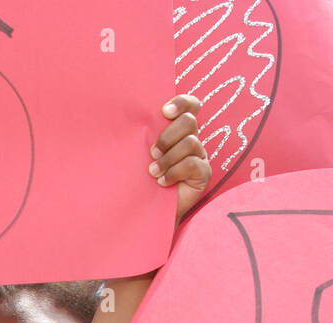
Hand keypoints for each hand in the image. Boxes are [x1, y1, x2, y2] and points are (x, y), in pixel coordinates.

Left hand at [151, 94, 210, 224]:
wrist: (147, 211)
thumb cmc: (142, 180)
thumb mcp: (140, 154)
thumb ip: (143, 136)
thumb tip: (128, 117)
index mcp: (178, 131)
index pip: (190, 106)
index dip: (181, 103)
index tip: (164, 111)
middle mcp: (191, 140)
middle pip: (189, 121)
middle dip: (168, 136)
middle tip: (152, 153)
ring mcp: (200, 156)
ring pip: (190, 143)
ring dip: (168, 158)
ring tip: (153, 172)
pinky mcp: (204, 173)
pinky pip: (192, 163)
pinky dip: (175, 172)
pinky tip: (163, 182)